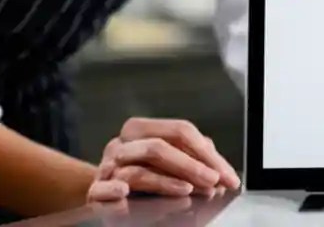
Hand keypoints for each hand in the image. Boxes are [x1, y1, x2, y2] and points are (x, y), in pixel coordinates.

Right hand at [95, 118, 240, 197]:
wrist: (104, 192)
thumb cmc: (143, 175)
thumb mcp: (169, 163)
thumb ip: (193, 161)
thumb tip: (222, 173)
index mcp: (142, 130)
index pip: (180, 131)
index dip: (208, 154)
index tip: (228, 176)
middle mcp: (123, 144)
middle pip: (158, 146)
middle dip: (190, 165)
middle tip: (213, 181)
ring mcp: (107, 167)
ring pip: (135, 169)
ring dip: (164, 181)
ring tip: (187, 189)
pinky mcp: (95, 191)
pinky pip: (101, 188)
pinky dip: (112, 189)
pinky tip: (124, 192)